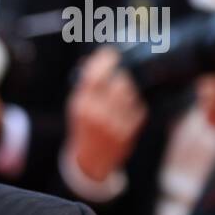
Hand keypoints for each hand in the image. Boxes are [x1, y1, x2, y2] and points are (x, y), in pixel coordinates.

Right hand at [65, 47, 146, 181]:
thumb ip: (84, 85)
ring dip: (129, 89)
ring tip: (121, 94)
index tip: (111, 54)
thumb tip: (93, 59)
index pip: (94, 77)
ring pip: (131, 93)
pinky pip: (138, 106)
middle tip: (119, 74)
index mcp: (81, 105)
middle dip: (121, 75)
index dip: (105, 60)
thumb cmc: (83, 127)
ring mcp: (115, 123)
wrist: (90, 160)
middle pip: (119, 82)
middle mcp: (98, 114)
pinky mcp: (130, 130)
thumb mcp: (76, 106)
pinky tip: (125, 110)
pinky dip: (134, 104)